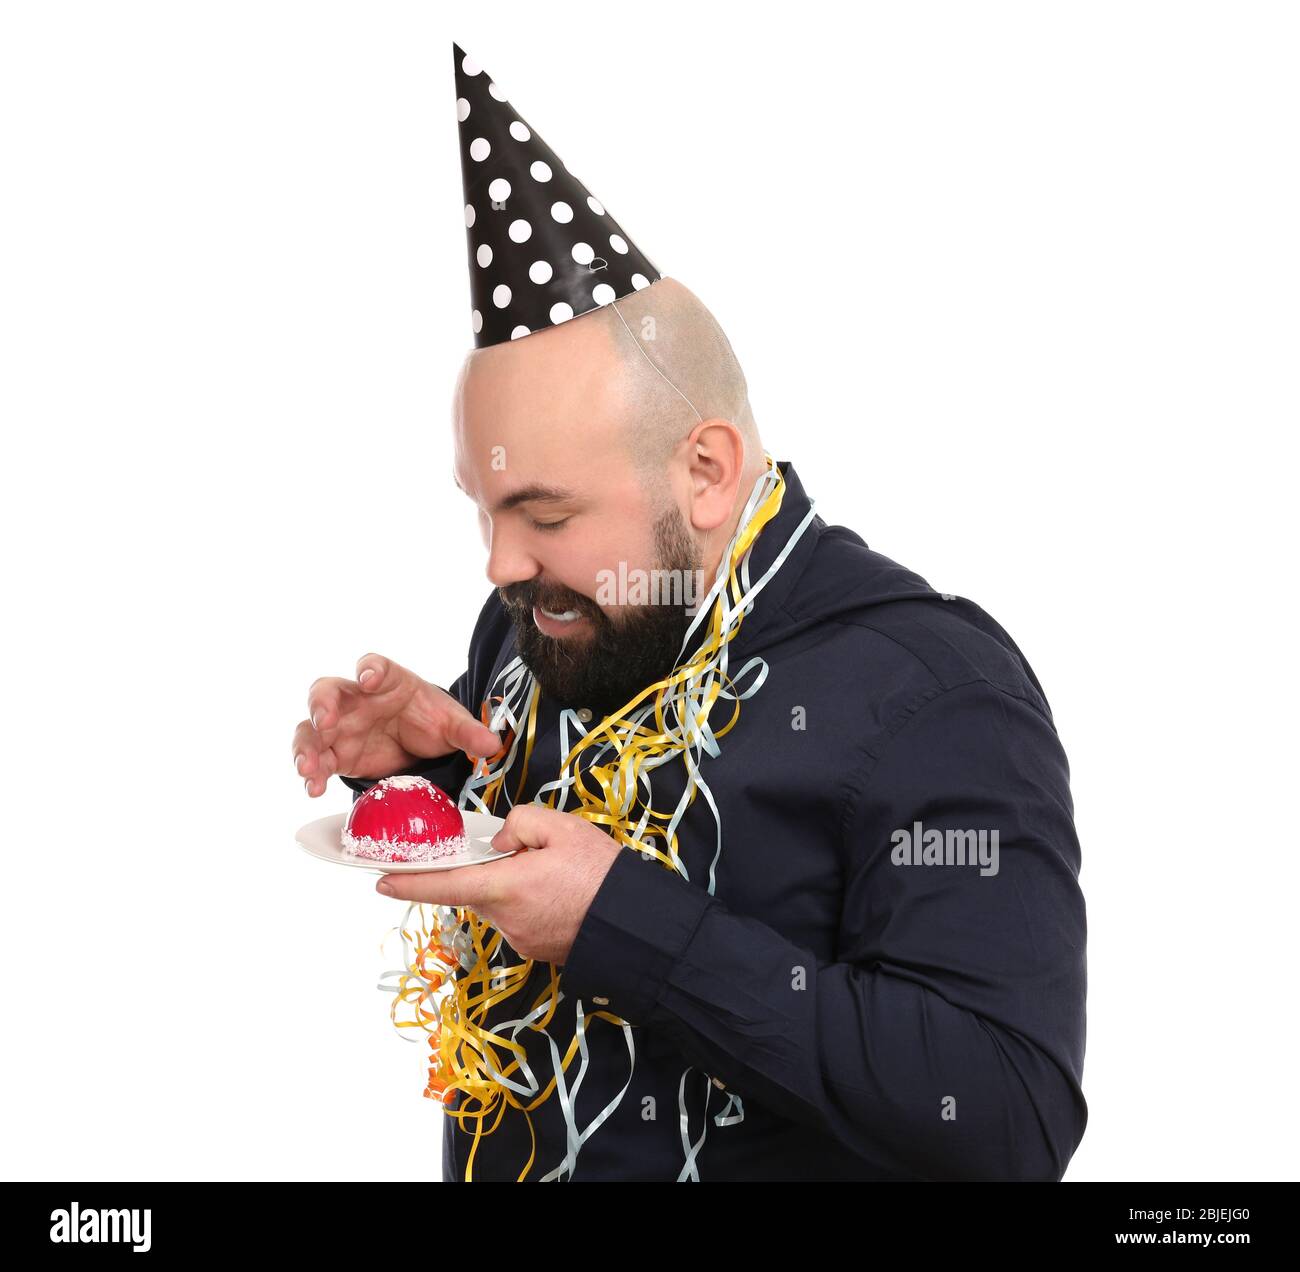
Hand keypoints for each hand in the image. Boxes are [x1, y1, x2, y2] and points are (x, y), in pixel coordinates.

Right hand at [292, 653, 500, 795]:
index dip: (368, 669)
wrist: (420, 744)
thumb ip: (469, 732)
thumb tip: (492, 745)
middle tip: (325, 721)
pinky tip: (314, 788)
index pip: (373, 665)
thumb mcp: (452, 725)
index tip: (368, 679)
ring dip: (306, 746)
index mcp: (387, 681)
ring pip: (311, 729)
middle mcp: (356, 700)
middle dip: (321, 704)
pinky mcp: (336, 755)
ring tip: (307, 768)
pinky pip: (316, 760)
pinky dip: (312, 774)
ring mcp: (341, 728)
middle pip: (327, 691)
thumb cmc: (430, 720)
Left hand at [374, 805, 622, 965]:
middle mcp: (505, 918)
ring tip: (561, 874)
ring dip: (518, 886)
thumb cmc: (602, 875)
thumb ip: (520, 823)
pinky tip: (564, 893)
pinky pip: (522, 917)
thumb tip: (500, 841)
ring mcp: (520, 938)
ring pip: (502, 902)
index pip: (443, 885)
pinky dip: (533, 902)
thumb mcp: (562, 827)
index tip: (381, 881)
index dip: (408, 884)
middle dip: (494, 869)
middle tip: (534, 855)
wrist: (634, 923)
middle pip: (479, 888)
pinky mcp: (535, 948)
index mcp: (504, 887)